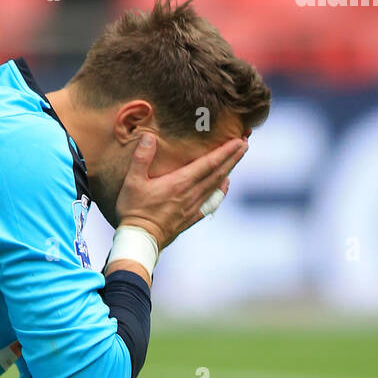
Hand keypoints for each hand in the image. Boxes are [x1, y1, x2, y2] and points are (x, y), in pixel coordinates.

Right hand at [114, 133, 247, 249]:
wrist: (139, 240)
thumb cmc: (134, 211)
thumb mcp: (132, 182)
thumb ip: (141, 157)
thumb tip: (149, 137)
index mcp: (180, 183)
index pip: (209, 164)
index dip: (225, 152)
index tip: (239, 141)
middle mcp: (191, 194)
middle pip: (218, 173)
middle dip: (232, 157)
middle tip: (245, 143)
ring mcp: (192, 207)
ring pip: (216, 186)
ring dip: (228, 171)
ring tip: (237, 158)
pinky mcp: (189, 218)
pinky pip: (210, 203)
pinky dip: (220, 192)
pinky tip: (225, 185)